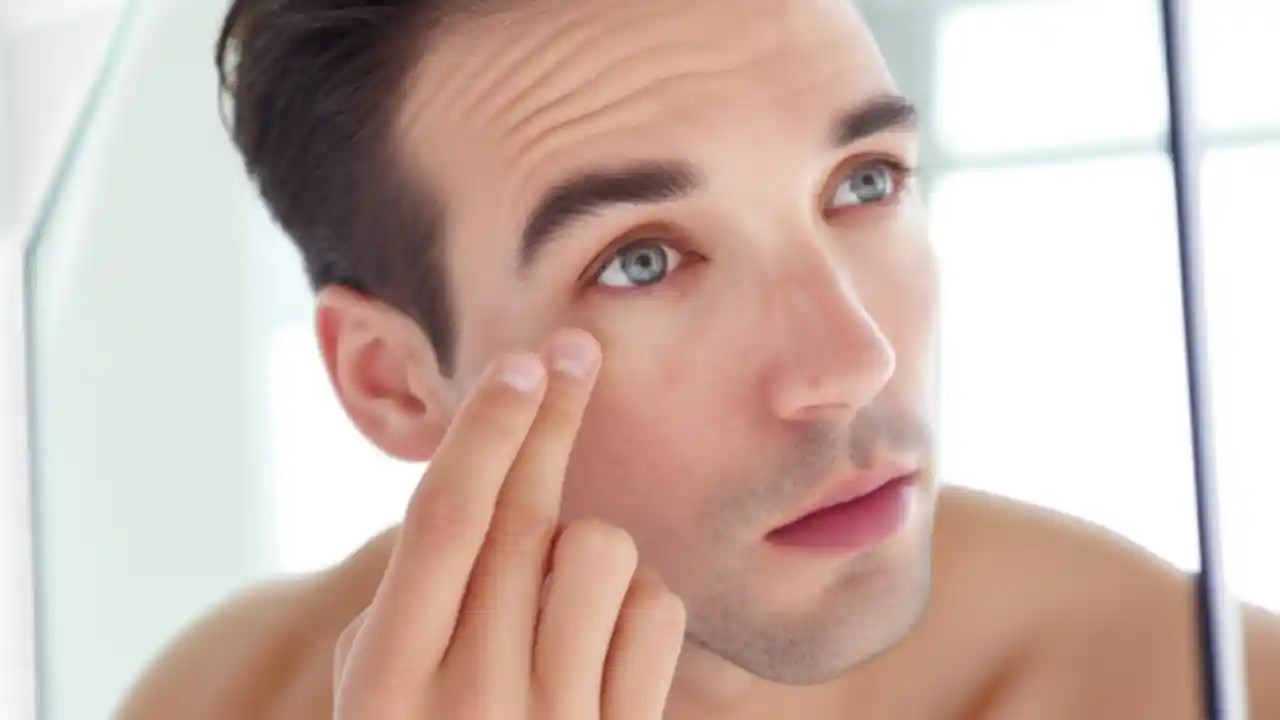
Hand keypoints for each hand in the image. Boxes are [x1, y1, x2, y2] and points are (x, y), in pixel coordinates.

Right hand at [331, 328, 686, 718]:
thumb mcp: (378, 711)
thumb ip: (402, 618)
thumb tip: (462, 502)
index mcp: (389, 685)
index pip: (444, 522)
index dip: (485, 432)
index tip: (518, 365)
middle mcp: (468, 698)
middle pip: (523, 516)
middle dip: (551, 419)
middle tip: (575, 351)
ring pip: (598, 552)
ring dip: (586, 547)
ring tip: (562, 593)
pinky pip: (655, 614)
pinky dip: (637, 604)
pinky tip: (607, 642)